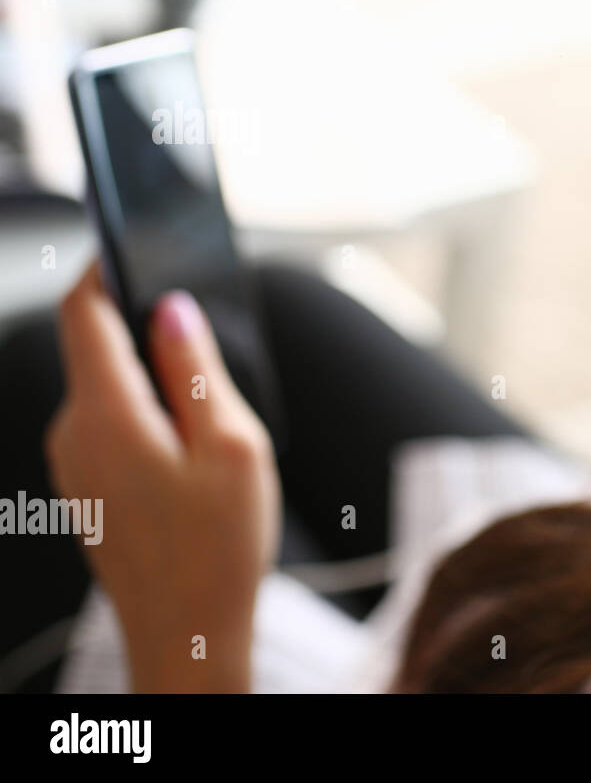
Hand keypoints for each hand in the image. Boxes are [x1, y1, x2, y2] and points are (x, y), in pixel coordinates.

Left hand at [45, 261, 280, 691]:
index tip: (134, 240)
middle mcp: (75, 432)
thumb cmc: (218, 549)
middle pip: (95, 346)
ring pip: (106, 385)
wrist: (188, 635)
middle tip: (208, 336)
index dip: (106, 266)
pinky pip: (109, 421)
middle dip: (145, 325)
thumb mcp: (233, 447)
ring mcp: (74, 462)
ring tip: (212, 414)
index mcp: (109, 415)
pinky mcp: (86, 484)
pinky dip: (145, 409)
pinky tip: (193, 446)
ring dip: (152, 374)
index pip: (82, 313)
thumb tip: (173, 308)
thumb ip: (198, 370)